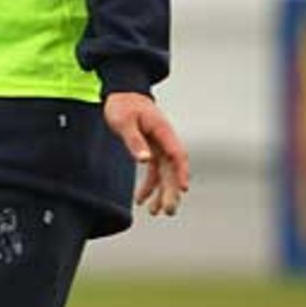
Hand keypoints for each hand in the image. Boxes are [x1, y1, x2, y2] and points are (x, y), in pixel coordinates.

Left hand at [103, 92, 189, 216]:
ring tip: (155, 213)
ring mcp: (160, 146)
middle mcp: (165, 141)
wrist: (123, 94)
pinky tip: (141, 201)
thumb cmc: (123, 105)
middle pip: (172, 169)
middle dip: (171, 191)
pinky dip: (149, 186)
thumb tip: (145, 160)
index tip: (182, 189)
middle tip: (168, 211)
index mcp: (163, 131)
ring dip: (161, 193)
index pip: (176, 155)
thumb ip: (134, 140)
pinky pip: (154, 172)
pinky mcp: (152, 150)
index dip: (181, 173)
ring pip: (165, 174)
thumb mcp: (124, 121)